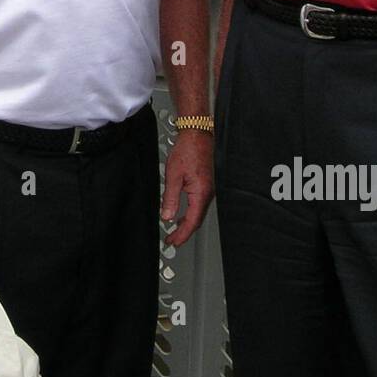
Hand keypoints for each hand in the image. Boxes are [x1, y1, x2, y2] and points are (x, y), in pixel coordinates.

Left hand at [161, 130, 214, 246]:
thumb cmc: (188, 150)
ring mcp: (208, 190)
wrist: (197, 135)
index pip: (192, 222)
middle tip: (172, 240)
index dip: (182, 235)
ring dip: (186, 223)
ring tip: (174, 230)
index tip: (172, 241)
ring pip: (198, 213)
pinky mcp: (206, 185)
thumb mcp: (173, 175)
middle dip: (184, 232)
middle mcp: (208, 193)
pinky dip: (190, 213)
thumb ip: (170, 198)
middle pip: (197, 220)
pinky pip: (199, 205)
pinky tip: (182, 214)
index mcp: (201, 193)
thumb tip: (167, 216)